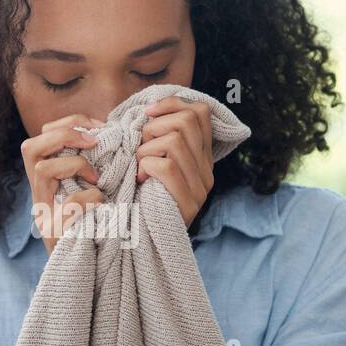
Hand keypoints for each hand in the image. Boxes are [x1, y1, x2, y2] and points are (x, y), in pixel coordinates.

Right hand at [20, 113, 107, 256]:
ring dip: (75, 164)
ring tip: (98, 177)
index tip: (99, 129)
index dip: (68, 125)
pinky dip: (90, 199)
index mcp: (47, 182)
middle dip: (64, 135)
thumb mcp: (93, 193)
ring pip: (42, 170)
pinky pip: (70, 206)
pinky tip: (103, 204)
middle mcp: (39, 196)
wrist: (91, 275)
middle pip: (29, 147)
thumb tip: (115, 135)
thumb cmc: (98, 230)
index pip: (40, 137)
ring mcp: (44, 215)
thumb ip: (94, 168)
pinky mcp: (57, 235)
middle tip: (94, 142)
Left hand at [134, 95, 214, 226]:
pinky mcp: (188, 203)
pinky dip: (146, 166)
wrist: (147, 242)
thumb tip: (148, 111)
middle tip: (140, 146)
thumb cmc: (143, 197)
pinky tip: (140, 179)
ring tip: (139, 166)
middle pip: (187, 121)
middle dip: (155, 126)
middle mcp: (207, 170)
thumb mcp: (153, 162)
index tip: (147, 113)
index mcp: (202, 157)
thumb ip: (159, 140)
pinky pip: (166, 166)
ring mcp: (200, 187)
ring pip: (175, 141)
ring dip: (147, 149)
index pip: (200, 112)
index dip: (172, 104)